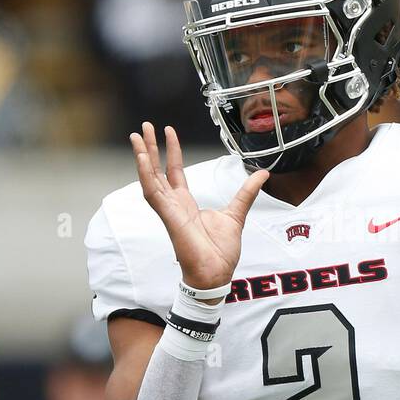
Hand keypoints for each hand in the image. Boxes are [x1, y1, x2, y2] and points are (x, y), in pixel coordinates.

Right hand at [130, 123, 267, 290]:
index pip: (175, 172)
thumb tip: (263, 174)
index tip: (169, 132)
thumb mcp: (237, 213)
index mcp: (186, 203)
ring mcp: (169, 210)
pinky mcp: (168, 216)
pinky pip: (152, 192)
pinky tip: (141, 158)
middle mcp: (174, 204)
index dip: (172, 151)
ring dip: (143, 157)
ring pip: (150, 178)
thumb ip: (247, 192)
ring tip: (137, 136)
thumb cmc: (221, 251)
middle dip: (150, 149)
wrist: (216, 272)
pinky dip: (146, 174)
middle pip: (157, 171)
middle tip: (144, 127)